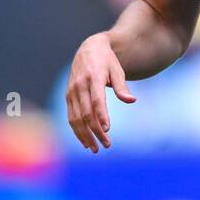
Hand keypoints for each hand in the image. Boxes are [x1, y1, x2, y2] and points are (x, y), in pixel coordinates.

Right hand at [66, 33, 135, 152]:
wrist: (88, 50)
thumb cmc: (107, 62)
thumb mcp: (117, 70)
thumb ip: (122, 86)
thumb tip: (131, 100)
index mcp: (93, 77)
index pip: (97, 100)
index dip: (101, 115)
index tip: (108, 130)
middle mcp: (80, 85)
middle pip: (86, 113)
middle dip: (96, 131)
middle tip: (106, 145)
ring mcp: (72, 92)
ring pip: (76, 118)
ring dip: (85, 135)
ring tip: (95, 149)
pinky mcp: (68, 97)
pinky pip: (71, 117)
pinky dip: (77, 130)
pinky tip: (85, 141)